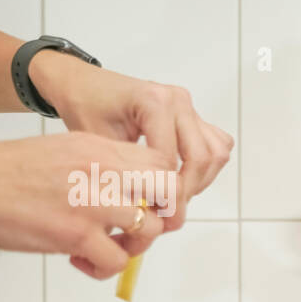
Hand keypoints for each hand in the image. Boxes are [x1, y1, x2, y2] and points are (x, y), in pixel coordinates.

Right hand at [0, 134, 172, 278]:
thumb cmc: (7, 171)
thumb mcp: (64, 150)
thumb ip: (103, 165)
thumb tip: (133, 190)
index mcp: (99, 149)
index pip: (161, 163)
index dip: (164, 187)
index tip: (150, 202)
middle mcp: (102, 172)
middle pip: (169, 191)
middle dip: (162, 214)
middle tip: (140, 227)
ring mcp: (92, 203)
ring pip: (149, 230)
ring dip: (134, 246)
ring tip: (107, 247)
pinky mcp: (77, 234)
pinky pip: (117, 261)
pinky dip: (104, 269)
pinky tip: (83, 261)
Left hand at [29, 51, 232, 230]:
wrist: (83, 84)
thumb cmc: (85, 106)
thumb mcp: (98, 143)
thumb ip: (126, 174)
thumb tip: (147, 213)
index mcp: (154, 102)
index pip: (171, 160)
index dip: (166, 193)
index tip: (156, 217)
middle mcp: (178, 100)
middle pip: (201, 158)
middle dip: (187, 191)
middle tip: (171, 214)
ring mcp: (188, 106)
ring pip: (216, 152)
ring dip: (201, 180)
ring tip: (176, 196)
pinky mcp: (193, 114)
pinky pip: (216, 143)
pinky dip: (206, 166)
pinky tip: (184, 178)